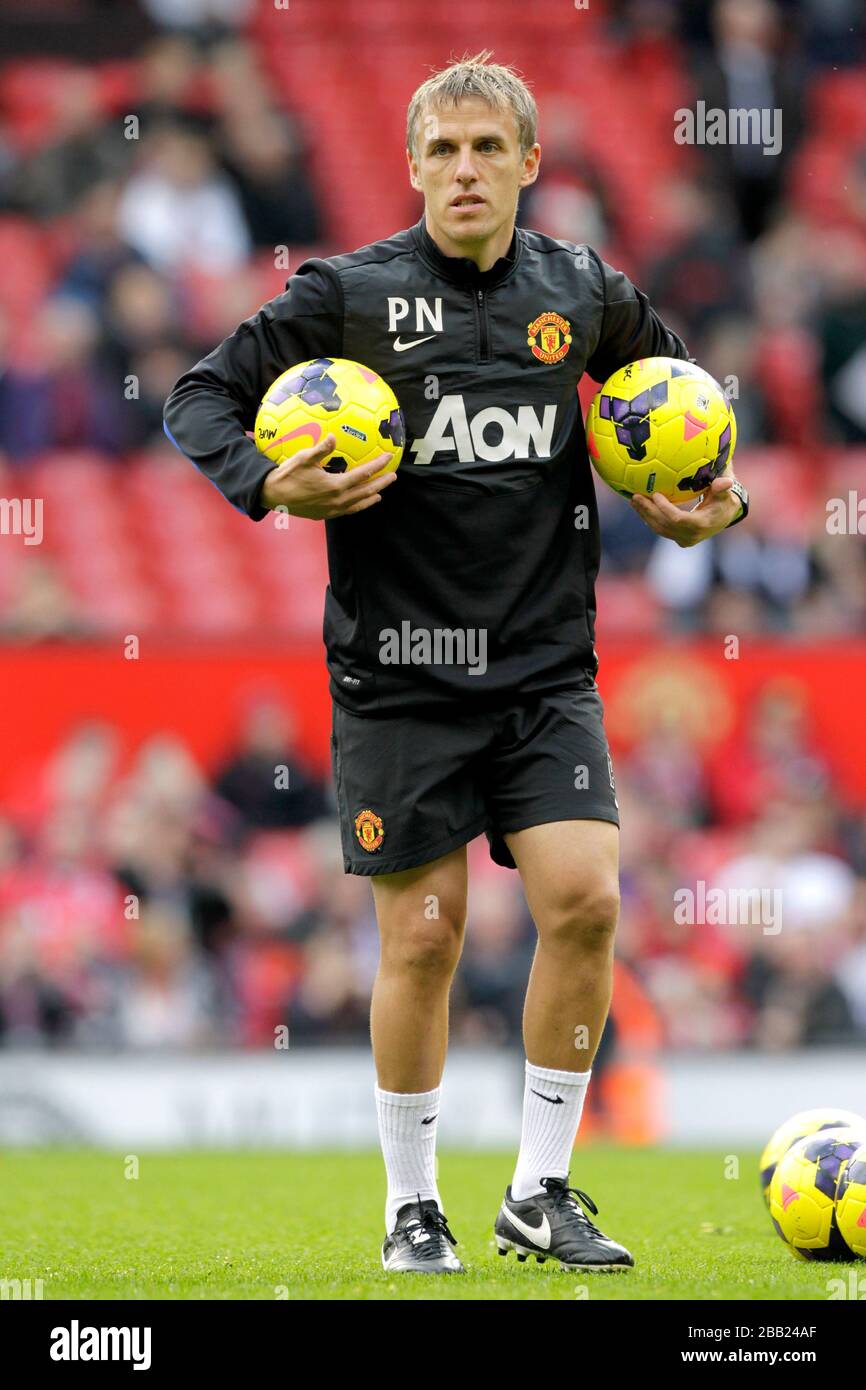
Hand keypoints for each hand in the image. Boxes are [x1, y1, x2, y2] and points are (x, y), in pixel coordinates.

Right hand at [259, 433, 396, 518]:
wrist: (272, 495)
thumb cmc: (287, 475)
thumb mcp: (303, 458)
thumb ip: (321, 449)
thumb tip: (333, 437)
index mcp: (335, 485)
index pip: (363, 474)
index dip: (377, 465)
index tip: (388, 457)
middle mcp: (337, 500)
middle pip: (366, 491)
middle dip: (381, 483)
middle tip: (393, 475)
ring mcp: (332, 510)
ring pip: (358, 504)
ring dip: (371, 497)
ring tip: (381, 493)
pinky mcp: (325, 515)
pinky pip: (348, 511)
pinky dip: (358, 506)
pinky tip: (359, 503)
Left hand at [630, 473, 741, 547]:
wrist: (724, 518)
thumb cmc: (724, 502)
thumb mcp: (725, 495)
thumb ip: (722, 488)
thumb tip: (726, 481)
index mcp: (701, 525)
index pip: (678, 519)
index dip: (665, 508)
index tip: (655, 494)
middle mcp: (690, 536)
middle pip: (664, 525)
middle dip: (648, 511)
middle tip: (636, 496)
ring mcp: (682, 539)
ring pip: (659, 528)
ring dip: (645, 514)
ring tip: (634, 500)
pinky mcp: (676, 538)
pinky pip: (659, 528)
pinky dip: (649, 517)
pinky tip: (639, 506)